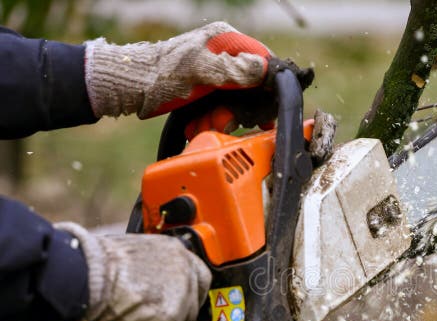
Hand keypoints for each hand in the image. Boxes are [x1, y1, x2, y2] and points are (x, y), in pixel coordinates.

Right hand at [55, 223, 211, 320]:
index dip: (190, 293)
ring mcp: (179, 303)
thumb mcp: (135, 252)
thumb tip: (152, 283)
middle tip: (150, 320)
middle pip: (191, 307)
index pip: (200, 277)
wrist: (85, 273)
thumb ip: (152, 268)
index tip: (182, 302)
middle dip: (173, 317)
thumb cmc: (97, 262)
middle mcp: (184, 277)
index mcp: (177, 254)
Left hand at [84, 22, 270, 118]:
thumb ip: (235, 70)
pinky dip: (211, 121)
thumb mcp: (201, 71)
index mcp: (226, 40)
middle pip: (250, 87)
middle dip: (238, 109)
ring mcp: (215, 74)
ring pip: (235, 103)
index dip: (268, 85)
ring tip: (205, 126)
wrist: (130, 87)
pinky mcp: (206, 91)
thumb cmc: (160, 73)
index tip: (268, 107)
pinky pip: (219, 109)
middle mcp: (224, 55)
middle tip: (228, 122)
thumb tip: (265, 69)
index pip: (262, 60)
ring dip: (222, 119)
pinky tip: (199, 126)